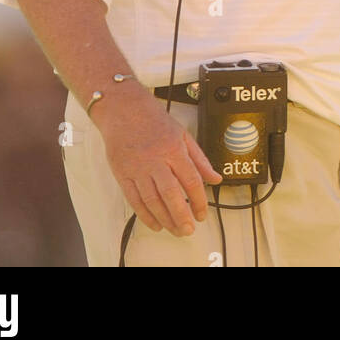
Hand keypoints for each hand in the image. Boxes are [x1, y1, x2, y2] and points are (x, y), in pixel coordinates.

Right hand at [94, 87, 221, 235]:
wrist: (125, 111)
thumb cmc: (155, 121)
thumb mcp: (184, 135)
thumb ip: (200, 159)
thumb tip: (215, 178)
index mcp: (174, 150)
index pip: (191, 180)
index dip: (199, 200)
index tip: (203, 213)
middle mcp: (156, 160)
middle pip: (171, 194)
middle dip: (182, 215)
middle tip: (189, 229)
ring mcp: (138, 169)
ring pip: (152, 200)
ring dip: (164, 218)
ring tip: (175, 229)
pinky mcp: (123, 174)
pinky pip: (134, 199)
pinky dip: (145, 214)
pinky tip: (155, 222)